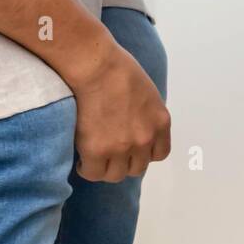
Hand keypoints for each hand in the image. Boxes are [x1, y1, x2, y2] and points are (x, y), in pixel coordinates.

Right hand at [68, 43, 170, 182]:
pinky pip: (94, 173)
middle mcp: (145, 139)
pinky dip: (88, 169)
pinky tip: (83, 159)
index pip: (159, 154)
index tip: (131, 149)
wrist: (96, 68)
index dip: (143, 153)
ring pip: (116, 175)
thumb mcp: (148, 95)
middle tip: (109, 153)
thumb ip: (146, 116)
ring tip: (95, 157)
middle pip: (137, 168)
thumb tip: (135, 128)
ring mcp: (122, 147)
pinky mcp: (98, 150)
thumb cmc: (118, 71)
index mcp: (161, 124)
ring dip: (106, 168)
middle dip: (124, 162)